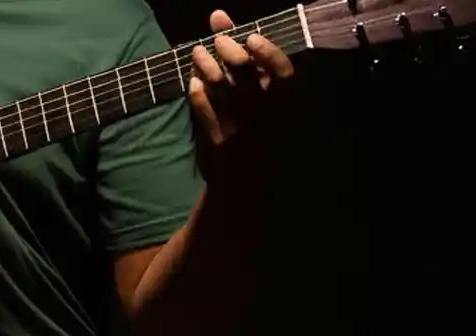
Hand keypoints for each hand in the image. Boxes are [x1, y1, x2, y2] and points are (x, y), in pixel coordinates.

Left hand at [189, 9, 294, 146]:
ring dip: (208, 66)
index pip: (283, 74)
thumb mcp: (257, 89)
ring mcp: (239, 128)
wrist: (242, 179)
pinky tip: (193, 81)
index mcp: (281, 100)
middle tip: (218, 40)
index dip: (268, 54)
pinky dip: (197, 94)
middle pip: (247, 78)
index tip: (251, 38)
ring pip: (222, 91)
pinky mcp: (217, 142)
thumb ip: (239, 50)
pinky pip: (205, 114)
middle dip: (230, 53)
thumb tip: (217, 15)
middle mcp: (263, 113)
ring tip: (197, 52)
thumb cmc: (251, 123)